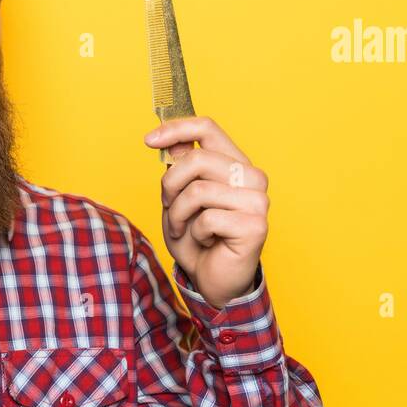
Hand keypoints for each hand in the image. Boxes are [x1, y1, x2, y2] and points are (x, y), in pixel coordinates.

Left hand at [143, 116, 267, 308]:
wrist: (213, 279)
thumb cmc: (197, 237)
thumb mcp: (179, 197)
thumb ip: (179, 168)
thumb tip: (169, 141)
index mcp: (235, 163)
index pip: (208, 128)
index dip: (176, 129)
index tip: (148, 141)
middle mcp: (252, 176)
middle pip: (196, 158)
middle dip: (170, 185)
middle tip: (169, 207)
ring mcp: (258, 200)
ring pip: (198, 191)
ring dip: (179, 215)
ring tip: (185, 229)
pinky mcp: (256, 225)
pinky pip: (207, 219)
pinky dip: (195, 233)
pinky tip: (206, 241)